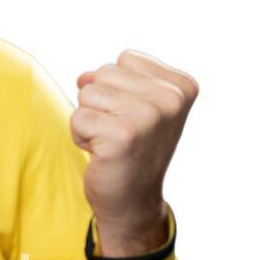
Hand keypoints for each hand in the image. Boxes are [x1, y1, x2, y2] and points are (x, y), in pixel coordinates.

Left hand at [72, 49, 198, 255]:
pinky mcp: (122, 136)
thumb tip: (83, 78)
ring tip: (111, 140)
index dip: (119, 87)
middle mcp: (170, 99)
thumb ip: (114, 78)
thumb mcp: (136, 103)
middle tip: (120, 131)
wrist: (133, 200)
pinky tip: (103, 153)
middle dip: (101, 102)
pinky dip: (81, 136)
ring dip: (90, 118)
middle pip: (104, 73)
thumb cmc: (132, 146)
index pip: (126, 59)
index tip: (136, 116)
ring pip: (87, 93)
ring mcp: (148, 117)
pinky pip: (77, 117)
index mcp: (182, 86)